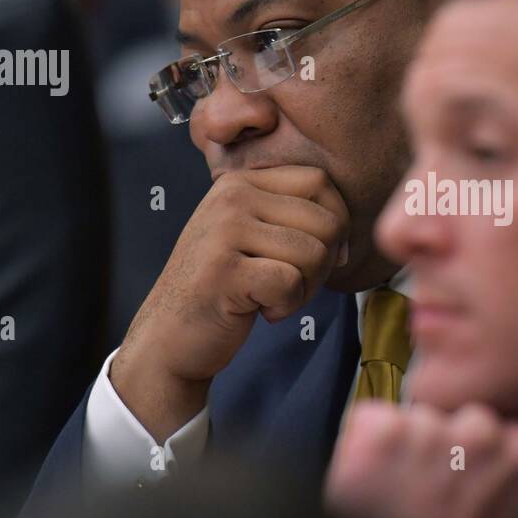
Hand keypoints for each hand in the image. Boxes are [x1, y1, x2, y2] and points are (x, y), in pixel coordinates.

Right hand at [111, 166, 349, 441]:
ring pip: (314, 252)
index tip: (321, 256)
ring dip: (304, 288)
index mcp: (241, 181)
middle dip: (323, 264)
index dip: (337, 222)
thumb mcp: (253, 235)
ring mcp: (224, 232)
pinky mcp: (223, 272)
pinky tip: (259, 308)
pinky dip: (285, 306)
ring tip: (270, 295)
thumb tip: (348, 229)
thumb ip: (293, 217)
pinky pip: (291, 283)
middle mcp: (231, 197)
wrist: (169, 335)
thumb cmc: (223, 288)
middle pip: (326, 221)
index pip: (320, 182)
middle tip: (290, 284)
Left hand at [324, 401, 517, 517]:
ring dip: (414, 441)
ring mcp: (430, 427)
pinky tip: (380, 475)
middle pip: (469, 415)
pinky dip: (373, 442)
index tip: (479, 471)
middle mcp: (483, 432)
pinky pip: (375, 419)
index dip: (492, 446)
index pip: (512, 422)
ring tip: (410, 484)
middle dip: (457, 439)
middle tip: (442, 483)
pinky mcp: (381, 429)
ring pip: (424, 416)